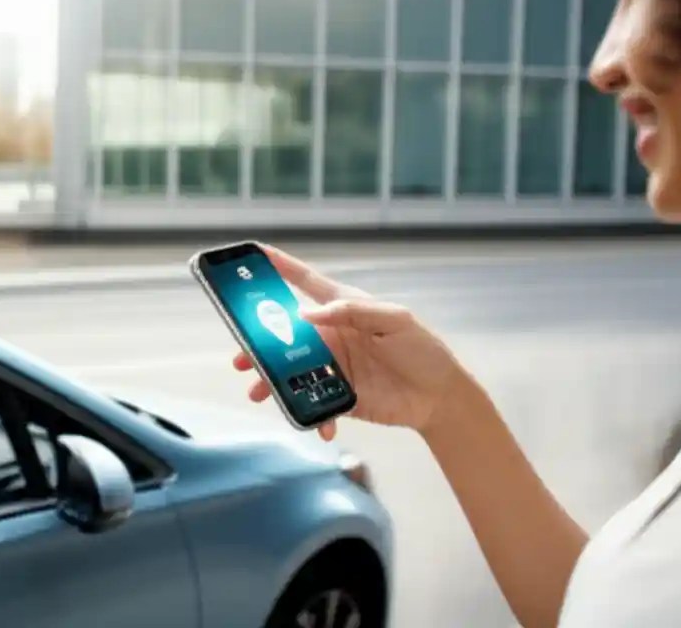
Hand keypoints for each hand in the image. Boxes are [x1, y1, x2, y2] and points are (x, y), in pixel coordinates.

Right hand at [234, 244, 471, 440]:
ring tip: (257, 393)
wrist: (440, 397)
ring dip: (271, 382)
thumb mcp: (395, 321)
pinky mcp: (339, 396)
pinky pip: (313, 404)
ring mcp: (333, 367)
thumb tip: (308, 313)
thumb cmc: (423, 350)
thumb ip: (353, 311)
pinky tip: (319, 426)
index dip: (279, 266)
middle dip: (256, 343)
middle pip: (284, 333)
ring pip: (290, 371)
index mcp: (343, 308)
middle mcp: (332, 335)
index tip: (253, 254)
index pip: (305, 282)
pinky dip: (311, 416)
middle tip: (240, 356)